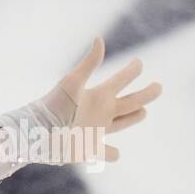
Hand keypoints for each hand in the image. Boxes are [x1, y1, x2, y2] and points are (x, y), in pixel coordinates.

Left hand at [37, 36, 162, 165]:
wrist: (36, 134)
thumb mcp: (72, 83)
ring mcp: (95, 130)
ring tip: (143, 112)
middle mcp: (100, 112)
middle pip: (130, 101)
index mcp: (99, 96)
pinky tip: (117, 155)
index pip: (121, 80)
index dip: (131, 71)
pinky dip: (111, 154)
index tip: (139, 63)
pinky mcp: (88, 149)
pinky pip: (103, 152)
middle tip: (158, 87)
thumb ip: (88, 64)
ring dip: (133, 118)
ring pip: (121, 123)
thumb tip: (99, 38)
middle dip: (145, 95)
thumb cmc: (53, 107)